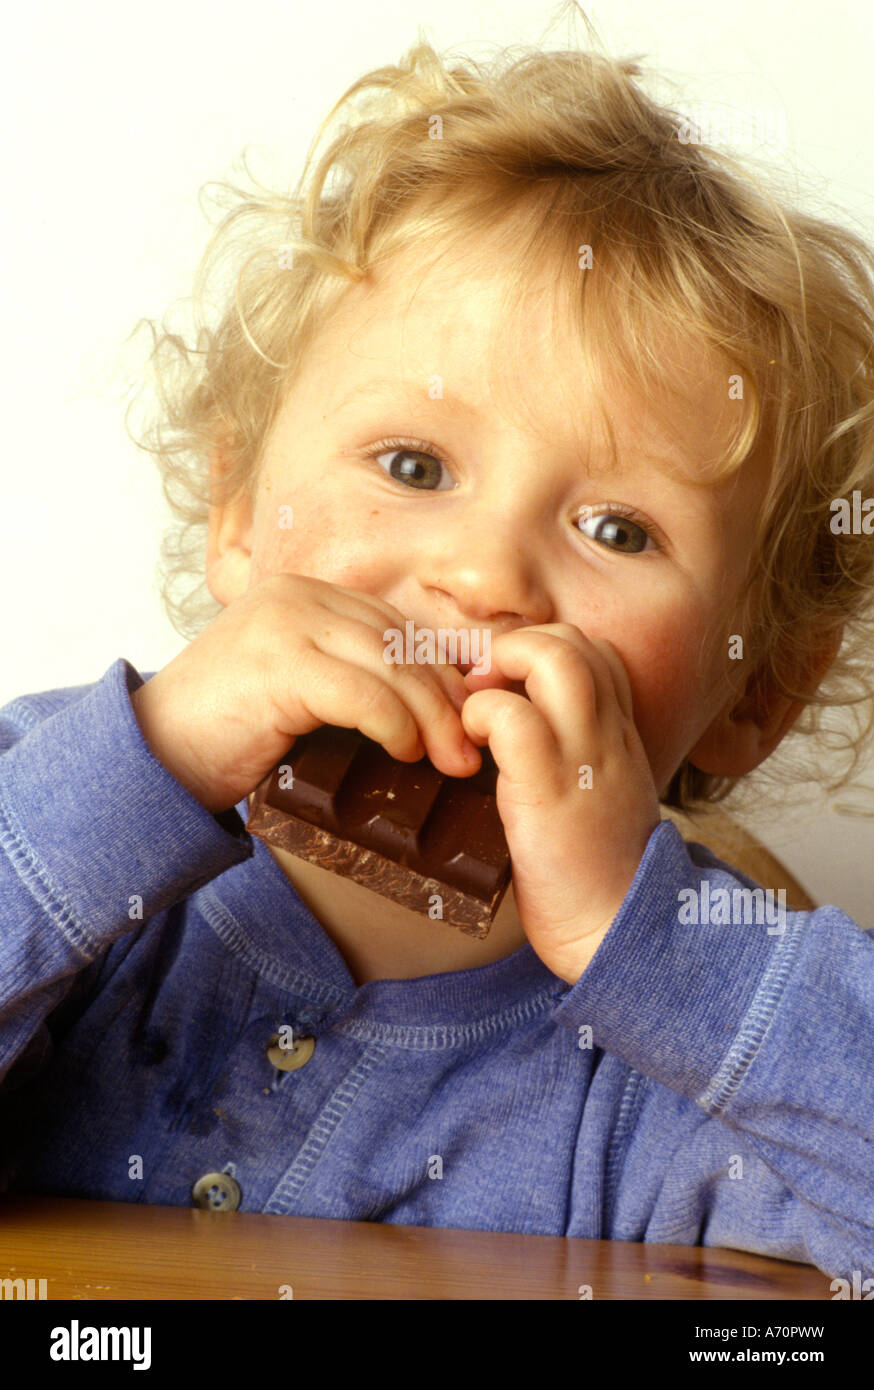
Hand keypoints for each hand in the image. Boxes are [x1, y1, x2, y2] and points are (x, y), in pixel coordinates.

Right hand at [130, 573, 474, 813]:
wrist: (151, 758)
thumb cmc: (227, 736)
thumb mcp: (298, 691)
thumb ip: (350, 680)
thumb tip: (432, 711)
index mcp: (303, 595)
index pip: (393, 625)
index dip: (438, 672)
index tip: (466, 719)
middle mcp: (296, 596)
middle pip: (399, 641)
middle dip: (444, 699)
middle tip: (469, 750)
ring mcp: (285, 623)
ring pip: (390, 664)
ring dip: (430, 717)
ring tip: (448, 760)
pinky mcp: (279, 663)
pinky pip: (362, 693)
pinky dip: (394, 724)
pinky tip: (405, 751)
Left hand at [459, 624, 661, 984]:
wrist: (618, 932)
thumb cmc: (594, 875)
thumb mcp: (595, 799)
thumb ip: (571, 759)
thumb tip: (511, 737)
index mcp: (619, 734)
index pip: (592, 652)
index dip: (540, 654)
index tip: (505, 693)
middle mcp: (608, 733)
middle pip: (572, 639)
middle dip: (514, 647)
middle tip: (480, 696)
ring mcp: (584, 756)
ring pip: (552, 656)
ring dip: (499, 668)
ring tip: (476, 713)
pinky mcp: (549, 789)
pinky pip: (511, 717)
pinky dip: (478, 718)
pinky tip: (469, 753)